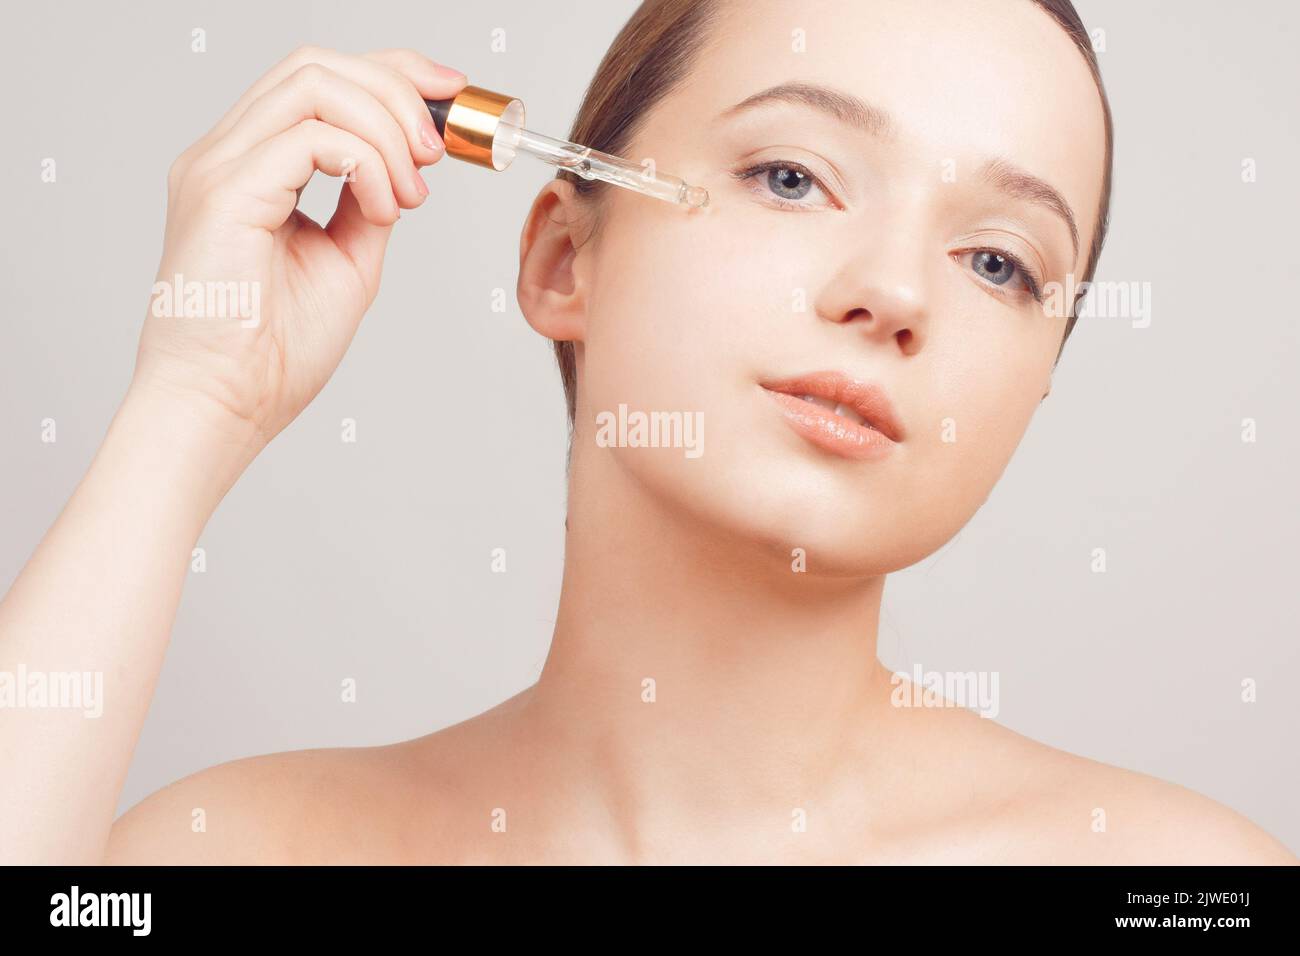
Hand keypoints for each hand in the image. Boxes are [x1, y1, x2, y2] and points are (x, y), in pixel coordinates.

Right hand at [132, 46, 466, 463]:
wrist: (226, 405)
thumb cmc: (272, 352)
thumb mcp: (347, 261)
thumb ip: (369, 206)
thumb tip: (404, 170)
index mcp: (248, 165)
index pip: (318, 78)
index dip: (392, 71)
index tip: (450, 94)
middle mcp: (225, 154)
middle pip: (317, 64)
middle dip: (397, 89)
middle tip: (436, 151)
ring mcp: (218, 168)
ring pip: (315, 84)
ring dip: (386, 127)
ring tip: (411, 190)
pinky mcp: (224, 193)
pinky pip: (313, 139)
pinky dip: (367, 163)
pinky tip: (383, 210)